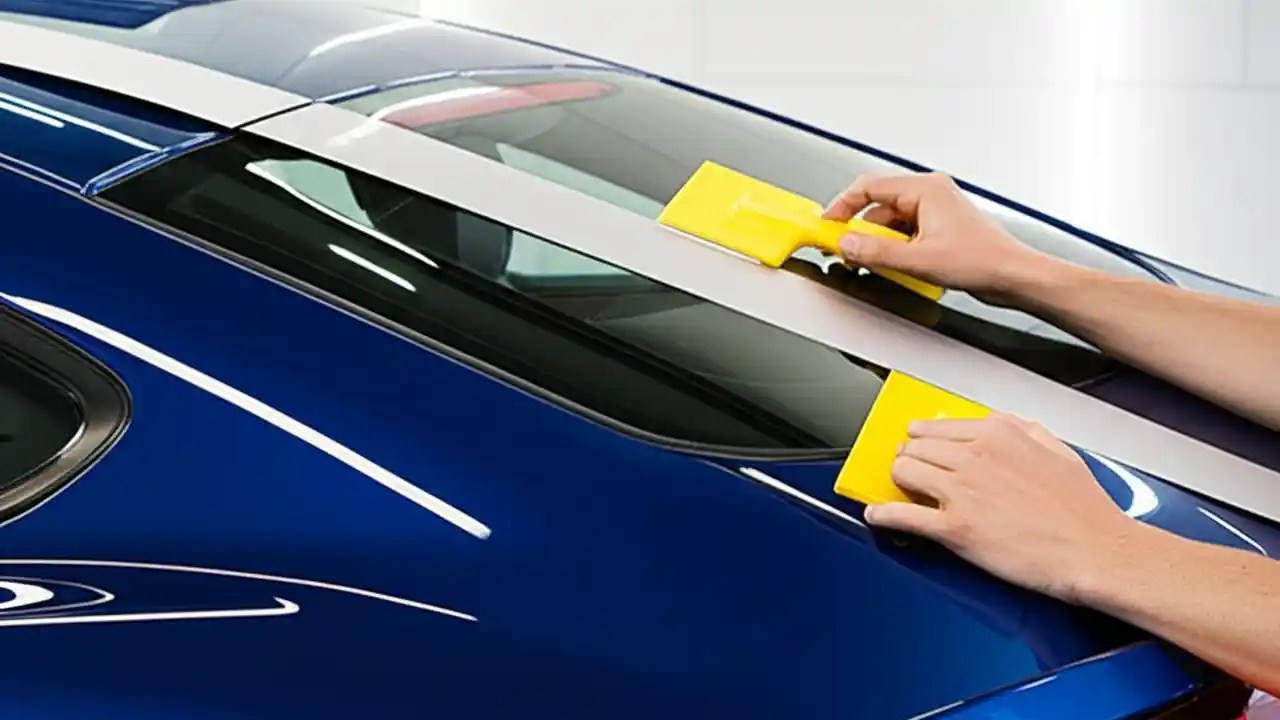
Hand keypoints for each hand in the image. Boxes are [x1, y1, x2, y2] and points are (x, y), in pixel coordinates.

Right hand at [823, 172, 1056, 303]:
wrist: (1014, 277)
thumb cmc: (983, 261)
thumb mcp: (919, 260)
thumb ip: (877, 252)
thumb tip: (847, 244)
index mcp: (925, 189)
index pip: (869, 187)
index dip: (842, 206)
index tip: (827, 224)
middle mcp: (930, 194)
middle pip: (878, 205)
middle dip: (859, 229)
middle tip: (844, 249)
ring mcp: (935, 211)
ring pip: (891, 222)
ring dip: (878, 242)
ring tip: (872, 264)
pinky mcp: (939, 228)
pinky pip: (905, 232)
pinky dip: (894, 248)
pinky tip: (893, 266)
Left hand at [864, 413, 1140, 603]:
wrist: (1095, 550)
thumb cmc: (1082, 508)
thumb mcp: (1057, 449)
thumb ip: (1023, 430)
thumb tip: (998, 424)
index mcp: (998, 433)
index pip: (937, 427)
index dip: (923, 439)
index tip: (918, 445)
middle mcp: (974, 456)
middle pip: (914, 448)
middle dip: (910, 458)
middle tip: (908, 468)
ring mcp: (961, 491)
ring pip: (903, 472)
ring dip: (897, 481)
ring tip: (899, 489)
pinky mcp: (954, 527)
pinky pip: (901, 514)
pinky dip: (883, 514)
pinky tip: (877, 515)